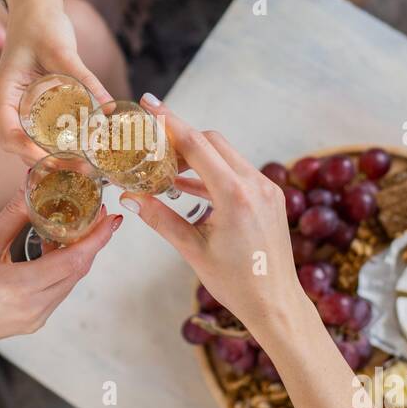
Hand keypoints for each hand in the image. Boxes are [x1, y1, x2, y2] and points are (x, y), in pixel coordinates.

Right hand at [0, 0, 110, 160]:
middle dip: (50, 161)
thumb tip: (107, 108)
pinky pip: (47, 131)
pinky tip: (88, 145)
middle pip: (22, 146)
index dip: (30, 152)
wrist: (36, 9)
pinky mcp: (37, 107)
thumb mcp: (62, 51)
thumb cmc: (40, 24)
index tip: (58, 160)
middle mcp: (9, 106)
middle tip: (84, 168)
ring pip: (35, 143)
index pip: (8, 135)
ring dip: (59, 155)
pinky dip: (64, 141)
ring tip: (89, 163)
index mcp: (3, 94)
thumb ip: (83, 80)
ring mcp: (22, 108)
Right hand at [0, 191, 121, 356]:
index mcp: (21, 287)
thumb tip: (30, 185)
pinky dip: (60, 272)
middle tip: (95, 216)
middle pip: (76, 272)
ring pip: (68, 283)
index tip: (111, 219)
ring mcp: (34, 319)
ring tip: (68, 231)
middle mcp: (33, 308)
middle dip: (90, 243)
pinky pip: (56, 293)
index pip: (74, 261)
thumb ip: (13, 215)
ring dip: (73, 258)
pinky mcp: (31, 324)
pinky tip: (49, 253)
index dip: (96, 238)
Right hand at [119, 98, 307, 349]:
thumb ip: (160, 218)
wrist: (276, 303)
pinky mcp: (270, 197)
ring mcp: (266, 189)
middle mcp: (254, 185)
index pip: (197, 144)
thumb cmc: (237, 283)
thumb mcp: (192, 250)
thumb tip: (129, 197)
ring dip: (197, 156)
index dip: (170, 122)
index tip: (149, 104)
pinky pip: (237, 173)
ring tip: (165, 167)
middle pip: (212, 142)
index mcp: (234, 195)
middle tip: (151, 146)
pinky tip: (188, 185)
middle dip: (181, 139)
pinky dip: (213, 173)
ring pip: (226, 155)